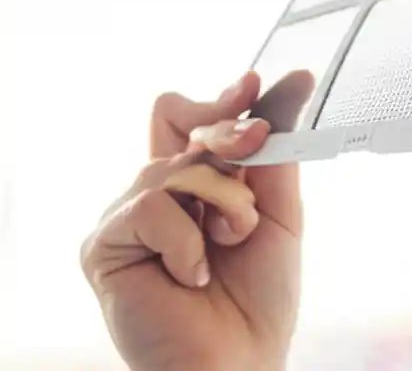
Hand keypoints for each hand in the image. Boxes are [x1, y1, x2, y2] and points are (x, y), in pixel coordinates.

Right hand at [82, 70, 309, 370]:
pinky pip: (150, 207)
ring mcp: (125, 217)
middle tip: (257, 146)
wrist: (239, 361)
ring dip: (224, 202)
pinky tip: (194, 275)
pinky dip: (188, 241)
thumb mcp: (277, 212)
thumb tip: (292, 82)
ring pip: (174, 166)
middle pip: (177, 122)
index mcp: (194, 184)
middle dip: (228, 132)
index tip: (252, 83)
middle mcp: (155, 193)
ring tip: (231, 244)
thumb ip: (276, 151)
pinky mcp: (103, 245)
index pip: (190, 118)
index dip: (220, 98)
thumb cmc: (257, 298)